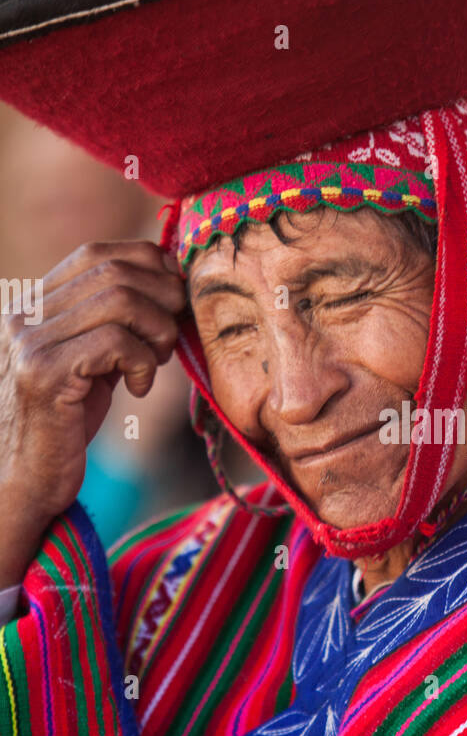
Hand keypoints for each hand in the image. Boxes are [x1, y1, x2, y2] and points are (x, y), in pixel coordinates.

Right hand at [0, 239, 185, 585]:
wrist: (23, 483)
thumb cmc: (64, 425)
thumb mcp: (91, 362)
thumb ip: (115, 324)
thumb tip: (170, 282)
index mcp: (33, 303)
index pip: (96, 253)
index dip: (147, 264)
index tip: (174, 294)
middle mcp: (24, 314)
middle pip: (113, 271)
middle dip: (162, 297)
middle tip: (174, 334)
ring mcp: (30, 341)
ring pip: (119, 301)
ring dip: (157, 330)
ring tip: (159, 361)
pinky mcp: (43, 374)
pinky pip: (115, 342)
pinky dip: (143, 363)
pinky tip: (138, 390)